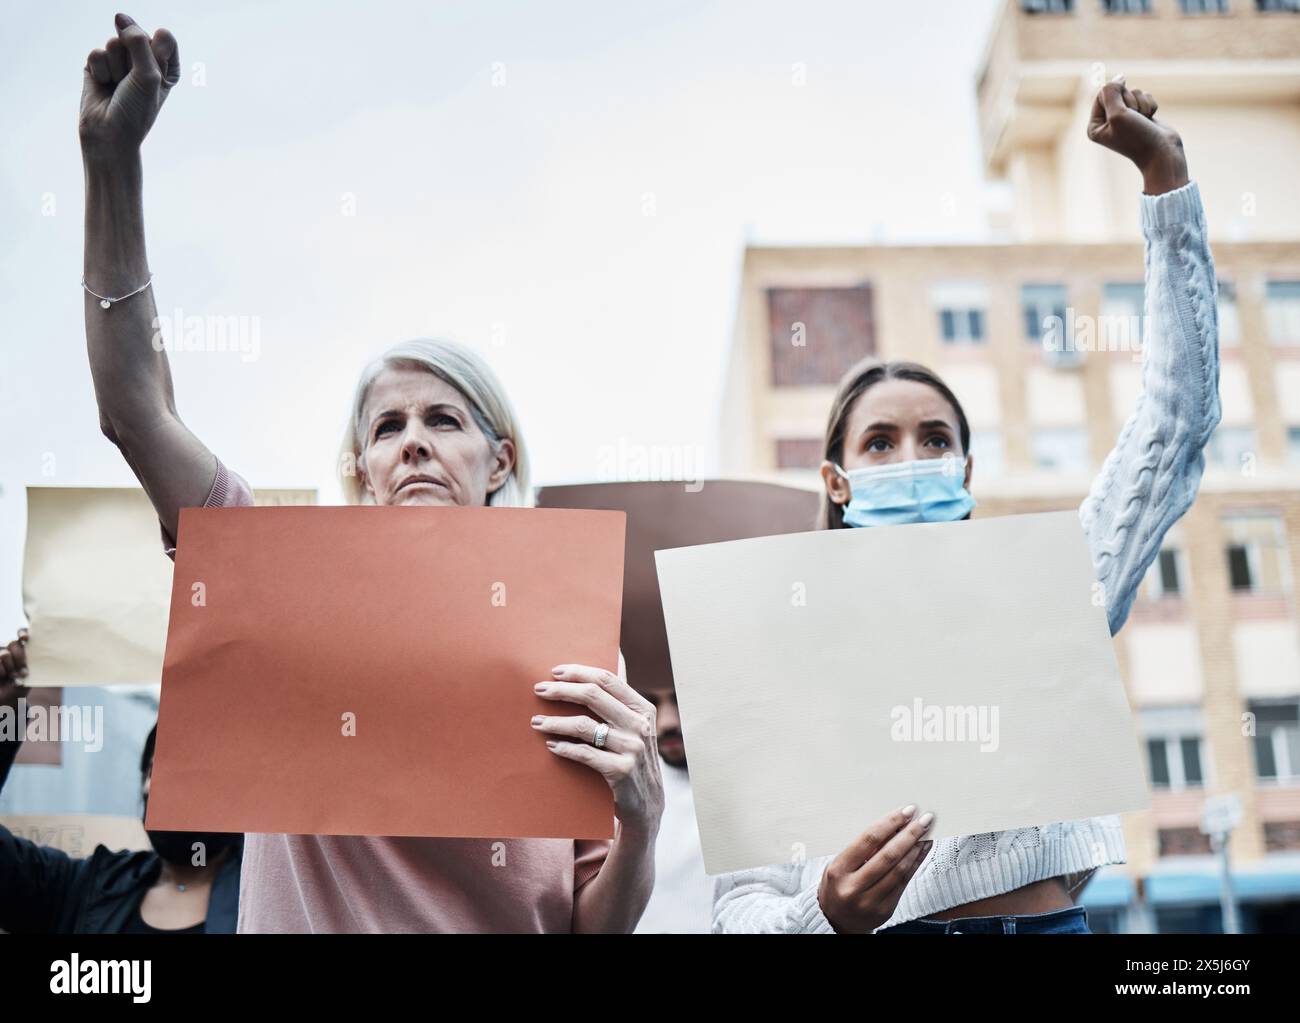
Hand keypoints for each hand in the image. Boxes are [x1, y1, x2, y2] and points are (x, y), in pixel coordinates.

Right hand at [0, 630, 29, 711]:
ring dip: (10, 666)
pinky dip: (0, 670)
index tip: (25, 638)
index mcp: (21, 652)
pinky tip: (1, 677)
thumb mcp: (26, 679)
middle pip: (13, 644)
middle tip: (22, 672)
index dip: (22, 633)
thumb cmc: (17, 688)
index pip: (21, 635)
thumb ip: (26, 669)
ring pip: (4, 653)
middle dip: (19, 657)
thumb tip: (23, 664)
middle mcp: (8, 651)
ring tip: (12, 676)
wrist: (3, 698)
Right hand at [80, 13, 180, 160]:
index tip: (153, 75)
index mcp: (166, 67)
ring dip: (115, 68)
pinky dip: (99, 71)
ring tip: (117, 86)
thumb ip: (139, 41)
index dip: (156, 54)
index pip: (163, 37)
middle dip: (132, 60)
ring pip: (114, 42)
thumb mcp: (148, 75)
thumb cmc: (135, 110)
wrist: (108, 133)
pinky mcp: (99, 65)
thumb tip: (120, 16)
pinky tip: (103, 85)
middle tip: (132, 83)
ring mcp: (120, 62)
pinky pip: (97, 53)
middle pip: (136, 35)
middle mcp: (144, 62)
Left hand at [532, 664, 663, 834]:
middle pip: (593, 696)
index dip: (580, 672)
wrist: (647, 806)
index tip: (555, 671)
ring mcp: (632, 748)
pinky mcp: (621, 771)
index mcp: (642, 709)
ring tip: (536, 722)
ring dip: (555, 721)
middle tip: (539, 690)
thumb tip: (587, 676)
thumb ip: (617, 706)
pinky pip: (585, 754)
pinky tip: (551, 745)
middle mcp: (639, 725)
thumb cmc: (632, 761)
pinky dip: (564, 748)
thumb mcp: (634, 730)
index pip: (608, 680)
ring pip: (584, 725)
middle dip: (562, 690)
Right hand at [817, 805, 933, 933]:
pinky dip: (915, 864)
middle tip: (923, 821)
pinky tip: (921, 852)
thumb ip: (862, 850)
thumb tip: (893, 827)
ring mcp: (870, 901)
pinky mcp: (884, 910)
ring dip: (916, 849)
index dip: (890, 823)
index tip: (904, 812)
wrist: (834, 921)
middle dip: (909, 834)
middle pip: (888, 855)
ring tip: (926, 834)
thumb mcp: (839, 865)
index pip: (868, 840)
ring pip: (900, 870)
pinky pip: (904, 883)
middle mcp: (853, 887)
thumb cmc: (837, 887)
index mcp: (838, 870)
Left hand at [1087, 76, 1187, 195]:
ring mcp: (1125, 117)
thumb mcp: (1118, 114)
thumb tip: (1119, 77)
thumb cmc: (1137, 137)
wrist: (1162, 152)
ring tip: (1143, 121)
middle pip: (1118, 91)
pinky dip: (1150, 106)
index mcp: (1095, 126)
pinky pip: (1145, 97)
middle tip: (1134, 119)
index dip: (1115, 96)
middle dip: (1130, 102)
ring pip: (1134, 92)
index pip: (1101, 94)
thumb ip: (1112, 92)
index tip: (1123, 110)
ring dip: (1141, 105)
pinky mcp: (1141, 114)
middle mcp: (1108, 121)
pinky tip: (1151, 119)